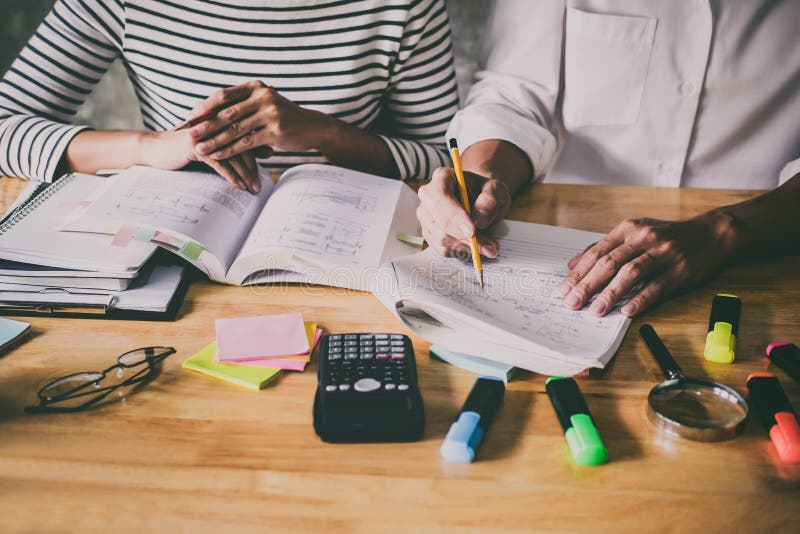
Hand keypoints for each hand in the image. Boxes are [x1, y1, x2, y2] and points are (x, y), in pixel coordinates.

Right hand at [139, 129, 268, 193]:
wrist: (156, 149)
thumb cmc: (191, 148)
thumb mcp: (218, 146)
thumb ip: (241, 145)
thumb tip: (269, 150)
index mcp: (223, 119)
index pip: (250, 131)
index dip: (263, 148)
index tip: (276, 164)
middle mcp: (216, 123)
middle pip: (243, 144)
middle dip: (255, 166)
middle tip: (266, 184)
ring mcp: (206, 135)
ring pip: (233, 155)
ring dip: (245, 175)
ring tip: (254, 190)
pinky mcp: (195, 147)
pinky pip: (219, 163)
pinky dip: (231, 176)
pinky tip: (239, 187)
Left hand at [187, 81, 331, 160]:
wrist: (313, 128)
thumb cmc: (284, 118)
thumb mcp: (264, 105)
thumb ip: (243, 105)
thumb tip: (212, 113)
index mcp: (256, 87)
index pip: (224, 95)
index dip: (205, 106)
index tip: (189, 117)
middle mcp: (263, 96)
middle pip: (227, 112)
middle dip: (206, 125)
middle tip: (188, 134)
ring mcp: (270, 113)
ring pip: (235, 129)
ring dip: (214, 140)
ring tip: (199, 148)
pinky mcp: (276, 131)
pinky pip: (247, 142)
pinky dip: (230, 149)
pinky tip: (217, 155)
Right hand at [416, 167, 511, 257]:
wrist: (480, 200)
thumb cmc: (485, 192)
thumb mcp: (496, 190)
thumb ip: (490, 200)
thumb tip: (479, 220)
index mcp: (442, 178)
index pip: (440, 198)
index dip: (455, 217)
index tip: (472, 231)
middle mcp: (428, 196)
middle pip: (438, 223)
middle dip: (464, 237)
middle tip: (489, 246)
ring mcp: (426, 216)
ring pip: (441, 239)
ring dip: (467, 246)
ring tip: (489, 245)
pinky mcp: (429, 233)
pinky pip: (443, 250)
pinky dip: (462, 252)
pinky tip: (476, 247)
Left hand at [558, 212, 738, 316]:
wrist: (711, 234)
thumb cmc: (666, 237)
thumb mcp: (634, 234)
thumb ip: (604, 248)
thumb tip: (573, 264)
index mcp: (628, 230)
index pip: (596, 252)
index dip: (578, 273)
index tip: (563, 290)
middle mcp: (644, 238)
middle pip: (610, 263)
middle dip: (588, 285)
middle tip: (572, 302)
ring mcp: (664, 253)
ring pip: (632, 272)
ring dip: (611, 293)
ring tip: (596, 310)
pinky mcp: (681, 270)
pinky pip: (658, 286)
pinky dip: (641, 299)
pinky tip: (627, 311)